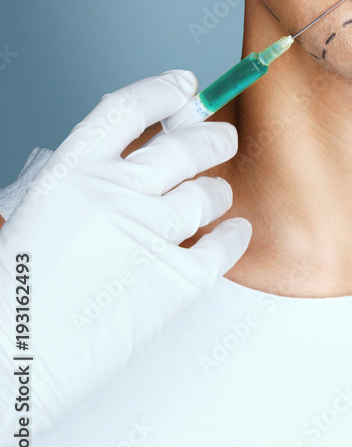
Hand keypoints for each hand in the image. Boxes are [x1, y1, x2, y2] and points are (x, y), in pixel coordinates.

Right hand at [0, 71, 251, 432]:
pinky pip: (225, 244)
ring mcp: (151, 234)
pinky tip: (232, 233)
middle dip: (214, 138)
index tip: (184, 86)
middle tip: (221, 139)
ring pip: (210, 194)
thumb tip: (146, 148)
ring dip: (217, 193)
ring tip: (211, 200)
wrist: (12, 360)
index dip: (163, 91)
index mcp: (75, 170)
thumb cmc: (17, 291)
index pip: (131, 108)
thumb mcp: (45, 208)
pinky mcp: (177, 280)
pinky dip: (234, 236)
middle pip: (188, 145)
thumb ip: (93, 176)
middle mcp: (119, 192)